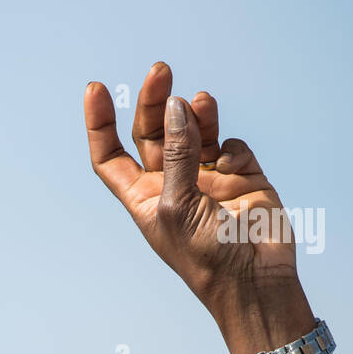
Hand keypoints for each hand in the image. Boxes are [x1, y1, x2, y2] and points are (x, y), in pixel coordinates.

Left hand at [84, 62, 298, 318]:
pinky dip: (229, 144)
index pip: (111, 155)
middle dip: (154, 102)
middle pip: (154, 132)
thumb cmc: (205, 256)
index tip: (96, 88)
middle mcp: (173, 183)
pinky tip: (232, 163)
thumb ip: (177, 154)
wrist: (256, 281)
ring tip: (198, 100)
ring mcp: (208, 178)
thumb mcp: (177, 205)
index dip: (100, 123)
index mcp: (143, 196)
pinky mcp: (243, 175)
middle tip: (160, 72)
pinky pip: (231, 145)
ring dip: (194, 112)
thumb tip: (176, 105)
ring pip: (194, 131)